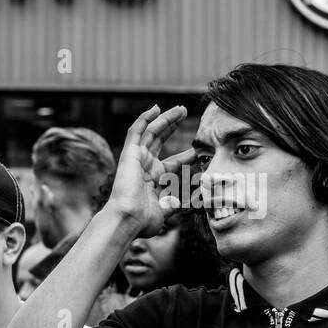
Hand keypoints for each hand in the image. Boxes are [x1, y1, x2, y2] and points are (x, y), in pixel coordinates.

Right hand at [104, 105, 192, 236]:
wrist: (127, 218)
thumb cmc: (143, 220)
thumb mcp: (166, 211)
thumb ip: (178, 205)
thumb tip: (192, 200)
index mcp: (154, 180)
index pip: (174, 162)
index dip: (187, 154)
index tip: (200, 150)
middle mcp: (145, 166)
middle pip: (161, 141)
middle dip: (173, 127)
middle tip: (186, 114)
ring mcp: (137, 159)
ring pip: (152, 132)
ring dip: (165, 119)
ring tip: (181, 109)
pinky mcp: (129, 154)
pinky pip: (136, 131)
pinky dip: (145, 118)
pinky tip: (156, 108)